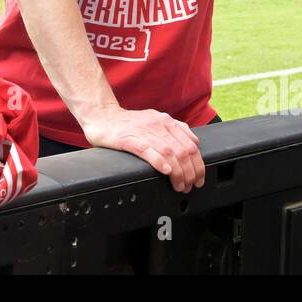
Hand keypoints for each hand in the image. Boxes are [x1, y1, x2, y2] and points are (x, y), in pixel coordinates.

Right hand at [80, 106, 204, 192]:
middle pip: (183, 151)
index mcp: (166, 121)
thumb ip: (173, 128)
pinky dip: (160, 162)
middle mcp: (158, 125)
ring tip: (179, 186)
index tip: (199, 178)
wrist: (101, 115)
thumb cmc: (127, 122)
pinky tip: (165, 171)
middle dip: (191, 172)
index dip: (199, 165)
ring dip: (178, 173)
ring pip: (169, 153)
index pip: (191, 145)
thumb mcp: (154, 119)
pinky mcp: (129, 139)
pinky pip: (148, 151)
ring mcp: (143, 132)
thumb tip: (192, 139)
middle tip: (190, 186)